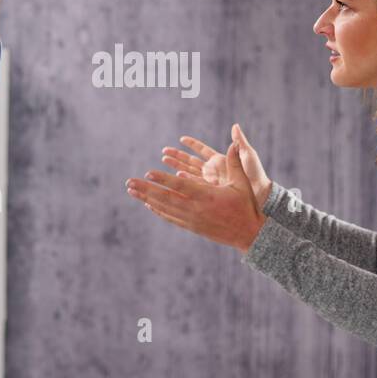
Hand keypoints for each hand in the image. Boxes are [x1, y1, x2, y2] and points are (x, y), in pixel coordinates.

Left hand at [127, 136, 266, 252]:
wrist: (248, 234)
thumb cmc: (246, 206)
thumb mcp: (241, 183)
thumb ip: (234, 163)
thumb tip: (235, 142)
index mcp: (206, 196)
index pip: (180, 185)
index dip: (163, 179)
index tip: (148, 173)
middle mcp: (195, 209)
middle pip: (165, 197)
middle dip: (146, 189)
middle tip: (129, 183)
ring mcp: (192, 219)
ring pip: (165, 208)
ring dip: (147, 198)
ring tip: (132, 192)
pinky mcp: (192, 227)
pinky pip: (171, 218)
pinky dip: (158, 211)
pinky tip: (149, 204)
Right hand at [161, 124, 271, 208]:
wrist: (261, 195)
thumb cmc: (256, 175)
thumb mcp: (248, 156)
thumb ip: (239, 142)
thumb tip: (235, 126)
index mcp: (220, 160)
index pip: (203, 151)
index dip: (192, 144)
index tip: (181, 138)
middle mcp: (213, 171)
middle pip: (191, 162)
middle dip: (178, 157)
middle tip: (164, 152)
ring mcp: (210, 182)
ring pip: (189, 173)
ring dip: (177, 168)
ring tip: (164, 162)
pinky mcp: (210, 193)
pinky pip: (194, 186)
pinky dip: (185, 182)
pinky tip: (175, 178)